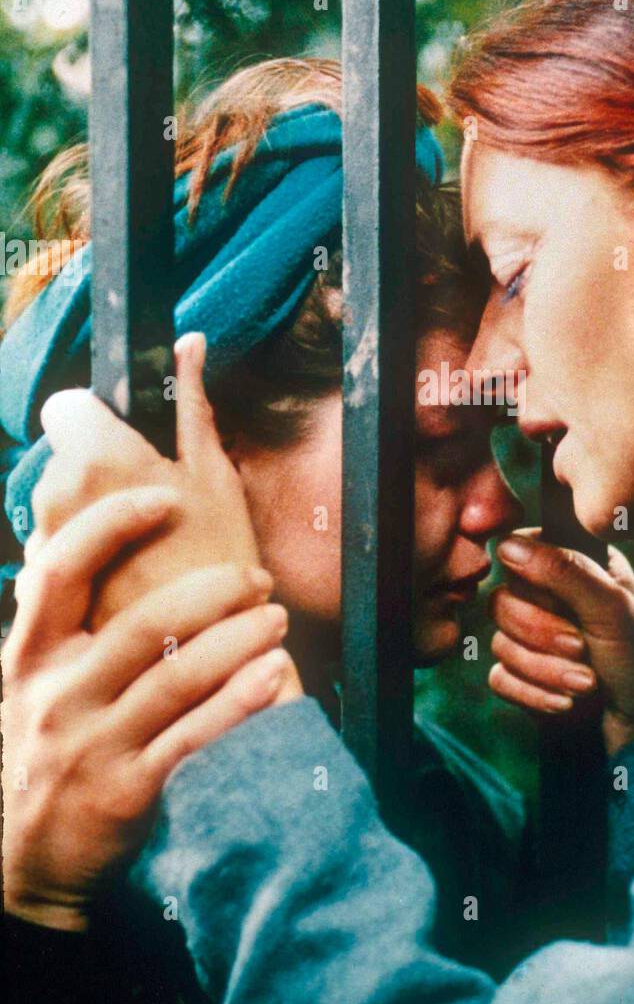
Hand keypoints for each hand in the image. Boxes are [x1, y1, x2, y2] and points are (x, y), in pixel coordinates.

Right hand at [1, 484, 292, 931]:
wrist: (26, 869)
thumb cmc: (45, 757)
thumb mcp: (30, 690)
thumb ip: (62, 631)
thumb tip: (106, 547)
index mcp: (28, 660)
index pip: (60, 571)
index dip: (111, 525)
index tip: (166, 499)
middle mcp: (55, 698)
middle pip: (143, 623)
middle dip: (212, 591)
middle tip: (257, 579)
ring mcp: (90, 748)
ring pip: (177, 677)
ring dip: (239, 640)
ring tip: (277, 619)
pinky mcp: (126, 794)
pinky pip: (193, 737)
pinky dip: (239, 702)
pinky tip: (274, 676)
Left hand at [31, 333, 260, 633]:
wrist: (200, 659)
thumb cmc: (218, 563)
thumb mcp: (216, 478)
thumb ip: (192, 406)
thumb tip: (189, 343)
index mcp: (96, 458)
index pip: (67, 404)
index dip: (100, 415)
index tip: (135, 438)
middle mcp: (56, 498)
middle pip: (64, 456)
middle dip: (102, 466)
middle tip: (159, 496)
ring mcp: (45, 547)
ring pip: (60, 506)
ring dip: (94, 514)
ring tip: (150, 544)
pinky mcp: (45, 591)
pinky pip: (58, 552)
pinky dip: (90, 555)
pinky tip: (133, 576)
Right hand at [488, 531, 633, 754]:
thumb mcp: (612, 607)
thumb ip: (563, 570)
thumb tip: (508, 544)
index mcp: (577, 567)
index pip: (519, 553)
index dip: (527, 578)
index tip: (555, 599)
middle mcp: (554, 600)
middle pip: (501, 602)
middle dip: (540, 633)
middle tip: (580, 648)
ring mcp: (538, 642)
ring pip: (500, 644)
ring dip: (545, 670)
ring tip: (587, 684)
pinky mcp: (529, 679)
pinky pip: (500, 679)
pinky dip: (533, 694)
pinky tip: (566, 704)